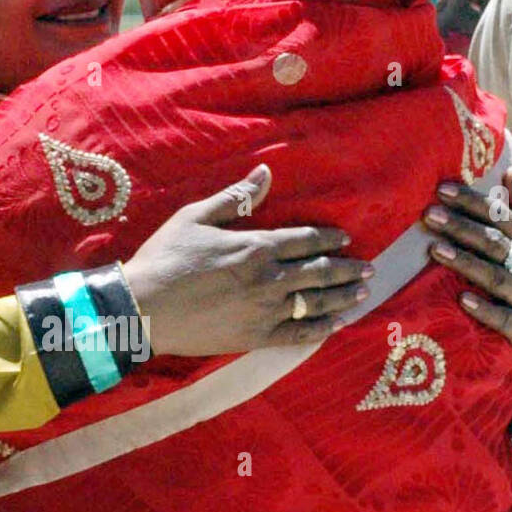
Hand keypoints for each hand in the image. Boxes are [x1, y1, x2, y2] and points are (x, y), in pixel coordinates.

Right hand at [121, 165, 371, 355]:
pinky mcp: (255, 338)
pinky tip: (335, 325)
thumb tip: (266, 173)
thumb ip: (236, 197)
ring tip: (362, 293)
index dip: (329, 239)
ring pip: (316, 303)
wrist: (143, 307)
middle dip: (347, 269)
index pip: (305, 240)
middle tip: (368, 269)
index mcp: (256, 247)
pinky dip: (320, 330)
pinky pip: (297, 334)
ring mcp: (265, 311)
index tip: (346, 239)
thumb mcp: (196, 217)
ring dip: (343, 297)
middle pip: (319, 272)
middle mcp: (269, 279)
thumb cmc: (165, 258)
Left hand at [423, 169, 511, 372]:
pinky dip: (483, 309)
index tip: (443, 188)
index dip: (474, 202)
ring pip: (495, 276)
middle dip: (462, 226)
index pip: (501, 217)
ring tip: (435, 249)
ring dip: (466, 262)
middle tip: (429, 213)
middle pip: (494, 242)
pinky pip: (502, 317)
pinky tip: (462, 300)